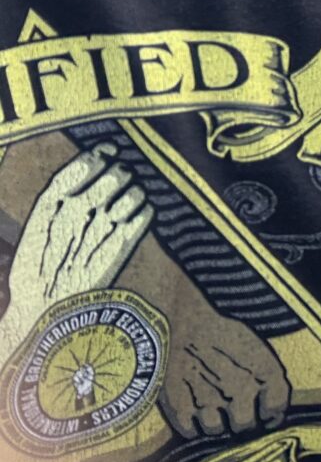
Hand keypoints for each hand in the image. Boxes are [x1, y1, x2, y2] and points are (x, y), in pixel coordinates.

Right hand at [0, 145, 153, 353]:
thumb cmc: (40, 268)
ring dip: (135, 192)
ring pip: (133, 193)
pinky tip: (138, 215)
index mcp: (47, 211)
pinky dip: (145, 212)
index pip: (79, 167)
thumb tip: (97, 158)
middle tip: (120, 177)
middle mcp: (74, 217)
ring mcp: (98, 233)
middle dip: (121, 172)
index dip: (96, 156)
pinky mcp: (119, 250)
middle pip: (113, 176)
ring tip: (129, 199)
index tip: (108, 148)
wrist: (45, 313)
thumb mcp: (36, 231)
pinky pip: (144, 217)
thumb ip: (58, 197)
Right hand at [160, 310, 289, 438]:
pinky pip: (190, 431)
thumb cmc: (220, 332)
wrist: (180, 321)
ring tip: (208, 404)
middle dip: (240, 420)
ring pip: (216, 430)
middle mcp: (241, 391)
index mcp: (264, 373)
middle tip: (231, 409)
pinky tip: (190, 406)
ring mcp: (210, 403)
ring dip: (214, 422)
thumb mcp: (256, 348)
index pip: (276, 410)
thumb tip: (273, 410)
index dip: (269, 412)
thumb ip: (268, 379)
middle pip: (245, 426)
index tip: (262, 411)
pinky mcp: (180, 410)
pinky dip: (191, 423)